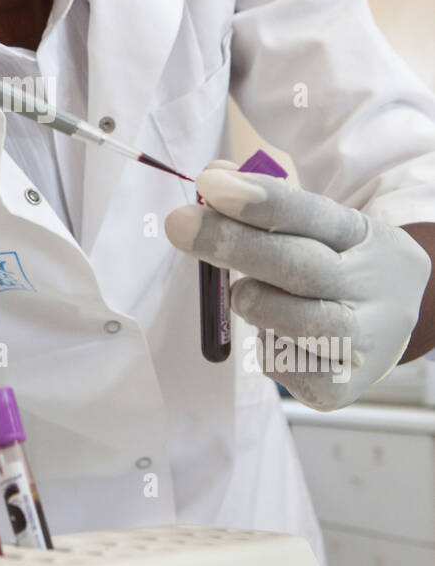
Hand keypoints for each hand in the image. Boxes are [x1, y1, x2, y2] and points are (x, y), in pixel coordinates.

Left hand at [164, 162, 431, 408]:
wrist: (385, 328)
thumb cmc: (332, 267)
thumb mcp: (314, 228)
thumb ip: (263, 202)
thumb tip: (214, 177)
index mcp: (362, 237)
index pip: (311, 214)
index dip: (262, 201)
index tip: (211, 185)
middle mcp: (370, 288)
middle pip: (298, 265)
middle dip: (233, 243)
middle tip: (179, 224)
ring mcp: (361, 342)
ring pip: (293, 320)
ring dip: (253, 301)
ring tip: (243, 294)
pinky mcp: (338, 389)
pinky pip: (282, 365)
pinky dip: (266, 345)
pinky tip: (275, 332)